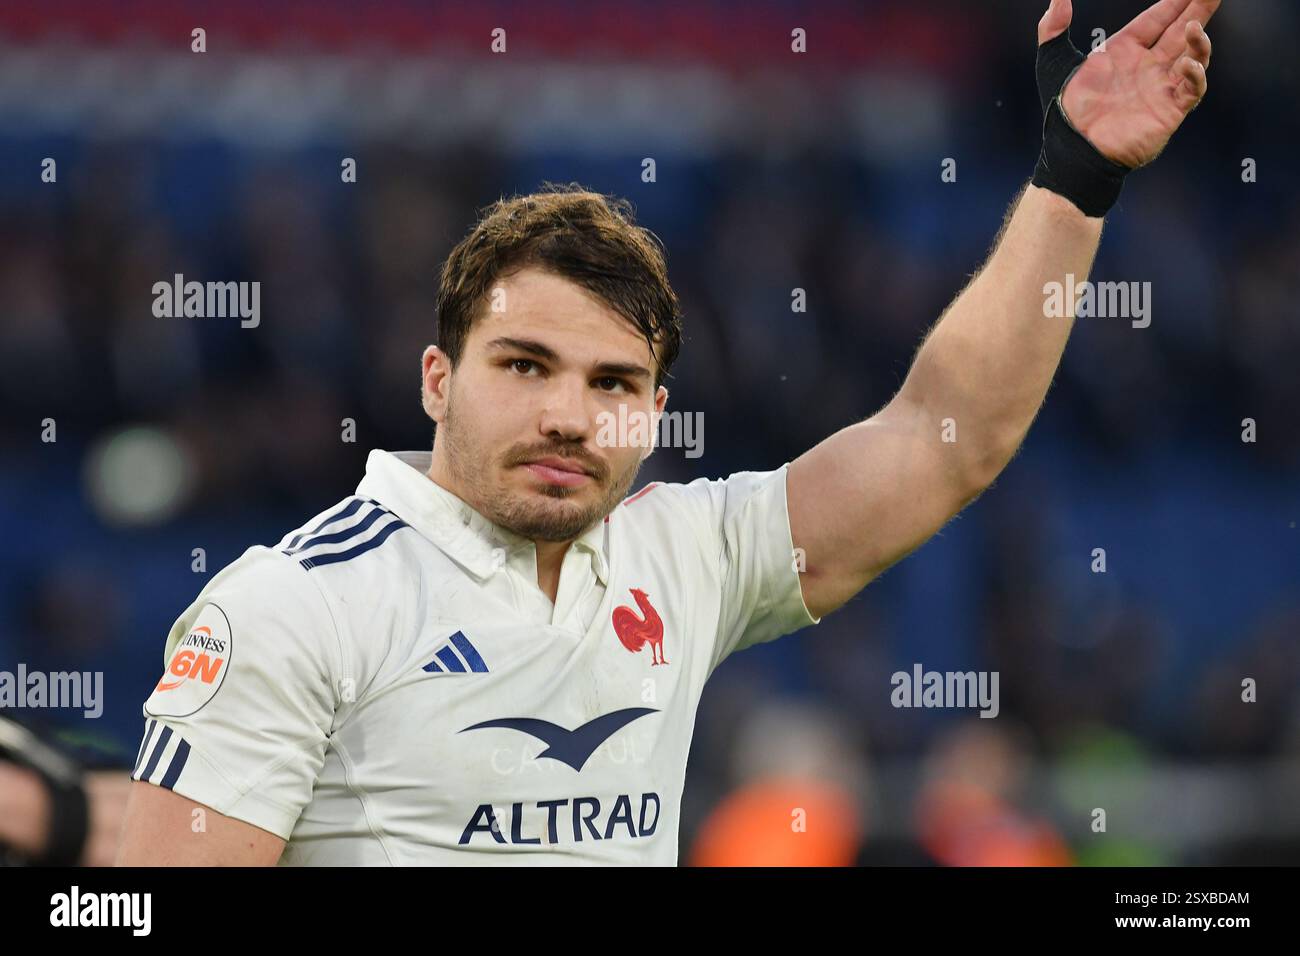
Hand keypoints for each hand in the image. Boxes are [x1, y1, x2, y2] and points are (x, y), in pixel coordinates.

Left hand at [1040, 0, 1218, 168]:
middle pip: (1181, 32)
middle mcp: (1147, 66)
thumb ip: (1053, 28)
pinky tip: (1187, 62)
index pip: (1155, 19)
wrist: (1073, 151)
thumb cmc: (1064, 111)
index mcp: (1124, 51)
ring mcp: (1160, 87)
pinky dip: (1195, 74)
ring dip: (1200, 41)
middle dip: (1198, 10)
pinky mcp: (1170, 110)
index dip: (1173, 2)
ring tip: (1194, 26)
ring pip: (1193, 56)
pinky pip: (1193, 88)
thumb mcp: (1053, 63)